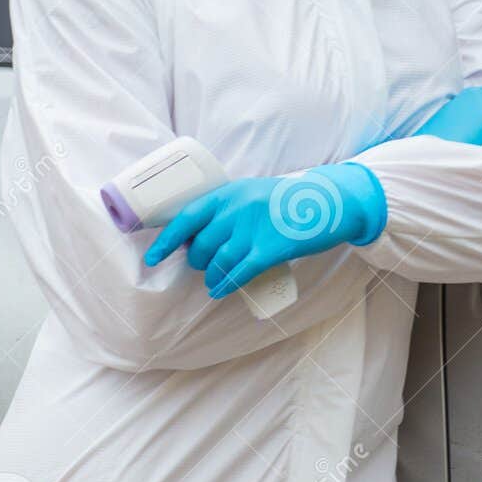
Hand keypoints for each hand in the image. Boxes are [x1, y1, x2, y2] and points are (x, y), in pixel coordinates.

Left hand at [142, 163, 386, 298]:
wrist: (330, 202)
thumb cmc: (289, 200)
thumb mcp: (254, 192)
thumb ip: (229, 207)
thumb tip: (198, 234)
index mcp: (230, 192)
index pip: (187, 217)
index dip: (166, 240)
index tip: (152, 258)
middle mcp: (238, 208)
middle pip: (201, 244)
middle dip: (197, 260)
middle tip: (203, 266)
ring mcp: (254, 229)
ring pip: (218, 261)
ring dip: (210, 277)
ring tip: (212, 283)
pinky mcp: (271, 249)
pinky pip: (239, 272)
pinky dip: (225, 284)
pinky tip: (220, 290)